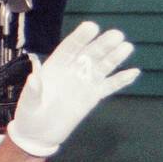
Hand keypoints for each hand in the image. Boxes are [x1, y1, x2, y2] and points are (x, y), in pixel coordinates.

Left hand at [6, 21, 139, 157]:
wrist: (40, 134)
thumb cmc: (30, 115)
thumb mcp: (28, 104)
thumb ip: (33, 91)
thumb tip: (33, 77)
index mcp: (56, 66)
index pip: (70, 48)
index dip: (80, 38)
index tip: (92, 27)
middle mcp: (72, 70)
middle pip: (89, 54)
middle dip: (102, 44)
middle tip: (116, 35)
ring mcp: (84, 82)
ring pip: (102, 66)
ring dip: (114, 57)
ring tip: (127, 47)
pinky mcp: (93, 97)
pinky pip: (109, 86)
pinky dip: (121, 80)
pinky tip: (134, 72)